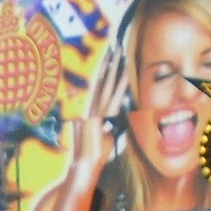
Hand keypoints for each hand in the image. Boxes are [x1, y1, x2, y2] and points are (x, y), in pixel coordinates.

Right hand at [66, 45, 125, 175]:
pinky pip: (112, 97)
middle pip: (102, 81)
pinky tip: (126, 73)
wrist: (85, 165)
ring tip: (120, 52)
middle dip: (109, 63)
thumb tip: (121, 120)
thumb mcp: (108, 137)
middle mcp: (92, 107)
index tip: (112, 57)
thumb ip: (114, 126)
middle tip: (115, 45)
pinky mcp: (97, 118)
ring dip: (114, 68)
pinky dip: (119, 85)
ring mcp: (94, 111)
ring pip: (107, 85)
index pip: (100, 86)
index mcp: (93, 110)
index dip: (106, 70)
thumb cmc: (97, 153)